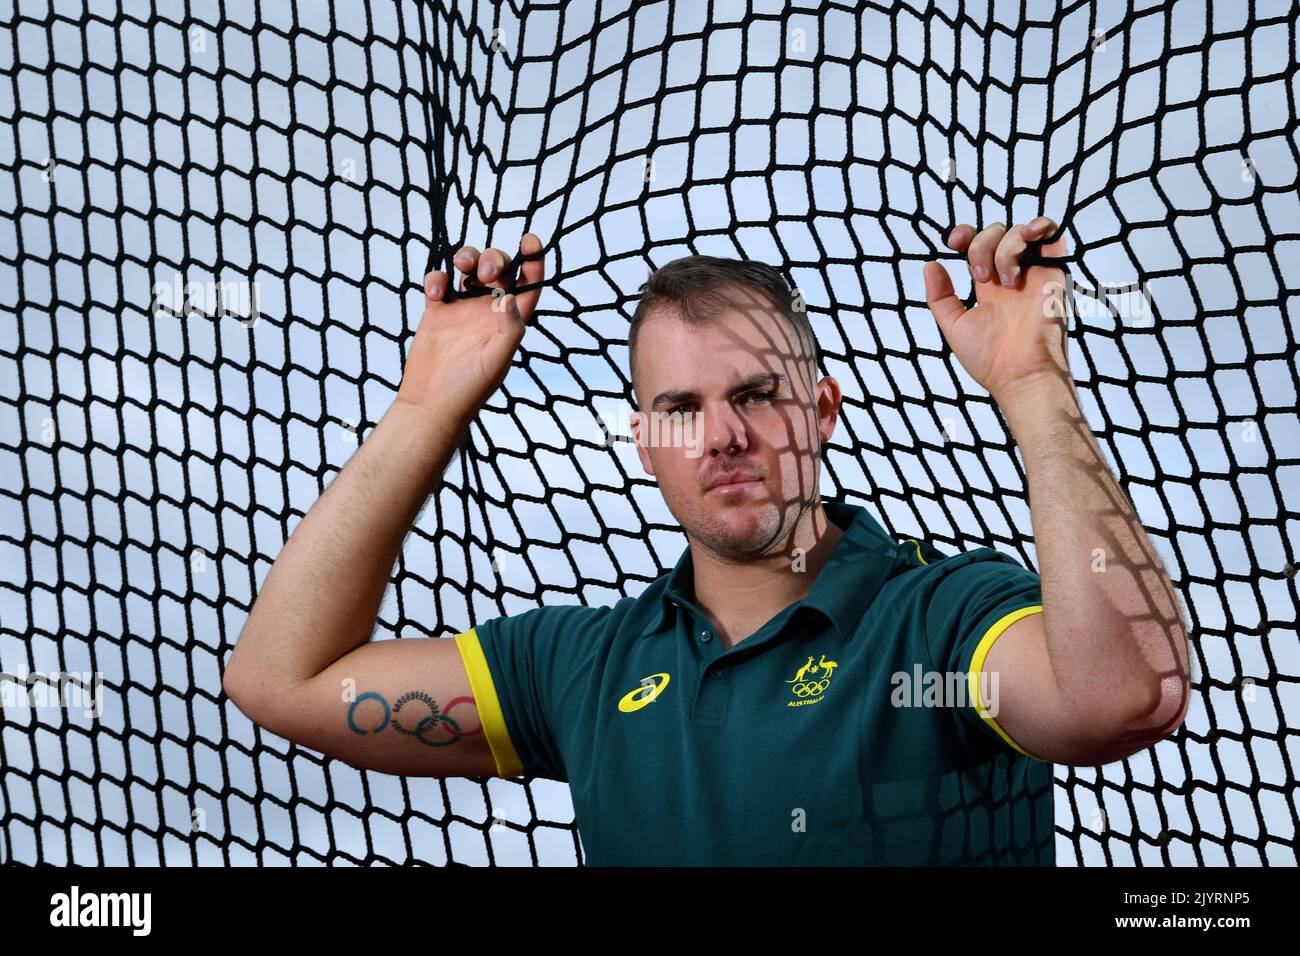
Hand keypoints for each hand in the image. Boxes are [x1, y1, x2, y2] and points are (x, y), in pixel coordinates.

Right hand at [396, 232, 545, 422]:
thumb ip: (509, 330)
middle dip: (493, 259)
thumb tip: (511, 297)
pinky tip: (435, 293)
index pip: (528, 286)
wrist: (430, 403)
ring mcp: (462, 309)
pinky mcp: (437, 311)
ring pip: (469, 268)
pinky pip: (440, 280)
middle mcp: (489, 311)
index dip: (534, 262)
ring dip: (467, 257)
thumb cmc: (468, 390)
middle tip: (484, 272)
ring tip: (461, 267)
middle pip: (499, 269)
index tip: (531, 239)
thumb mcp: (496, 362)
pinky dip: (438, 277)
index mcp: (509, 322)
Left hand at [922, 217, 1070, 401]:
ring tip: (1006, 279)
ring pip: (1017, 232)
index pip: (976, 246)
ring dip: (1004, 247)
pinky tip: (1028, 235)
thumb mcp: (954, 326)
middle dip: (981, 246)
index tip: (953, 242)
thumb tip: (930, 264)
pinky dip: (1040, 226)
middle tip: (983, 277)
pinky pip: (1053, 236)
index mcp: (988, 287)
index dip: (965, 236)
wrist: (1021, 373)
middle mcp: (1010, 276)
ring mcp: (1032, 273)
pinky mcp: (1054, 272)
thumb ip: (940, 296)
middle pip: (994, 234)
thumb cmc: (990, 359)